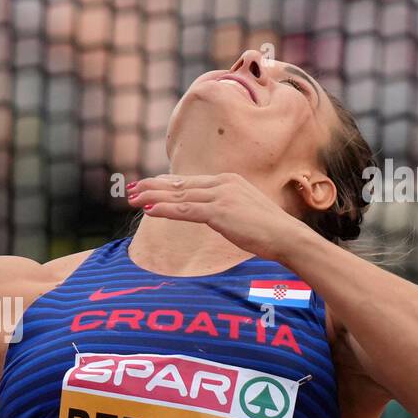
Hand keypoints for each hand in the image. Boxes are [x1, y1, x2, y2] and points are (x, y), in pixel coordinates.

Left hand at [128, 173, 314, 261]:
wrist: (286, 236)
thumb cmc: (268, 229)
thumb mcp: (243, 211)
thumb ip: (224, 207)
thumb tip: (209, 212)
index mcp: (228, 180)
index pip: (190, 181)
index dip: (165, 183)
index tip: (148, 185)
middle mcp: (222, 183)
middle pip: (180, 184)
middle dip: (153, 187)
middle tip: (131, 188)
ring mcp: (221, 196)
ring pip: (179, 195)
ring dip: (152, 196)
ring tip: (132, 198)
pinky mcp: (219, 212)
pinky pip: (185, 210)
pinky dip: (165, 209)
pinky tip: (149, 210)